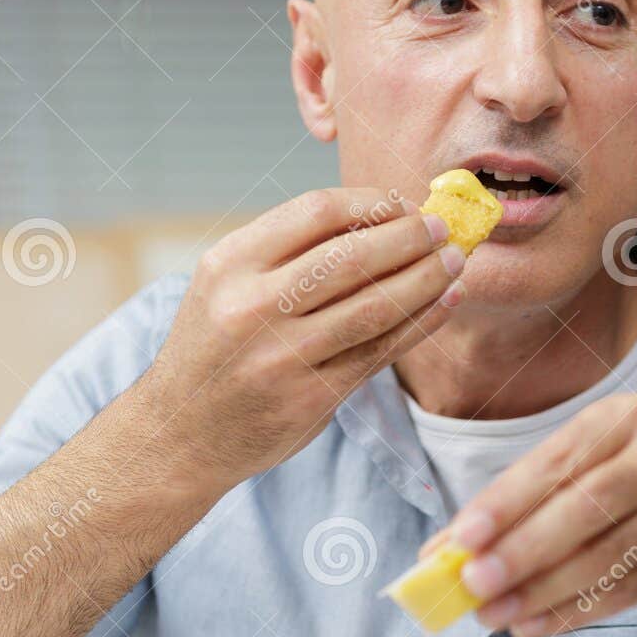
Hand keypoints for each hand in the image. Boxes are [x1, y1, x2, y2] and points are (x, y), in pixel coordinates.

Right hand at [136, 186, 465, 497]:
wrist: (180, 434)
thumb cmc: (216, 349)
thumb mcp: (226, 286)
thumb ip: (287, 254)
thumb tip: (379, 219)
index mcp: (230, 263)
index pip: (315, 212)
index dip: (371, 203)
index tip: (404, 203)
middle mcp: (252, 305)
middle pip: (352, 255)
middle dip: (409, 237)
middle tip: (443, 228)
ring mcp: (283, 355)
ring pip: (375, 305)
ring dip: (426, 278)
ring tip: (455, 261)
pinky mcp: (311, 396)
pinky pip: (380, 350)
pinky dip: (421, 322)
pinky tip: (445, 303)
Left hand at [434, 393, 636, 636]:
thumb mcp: (588, 493)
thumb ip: (523, 514)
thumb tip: (441, 552)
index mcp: (625, 416)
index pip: (554, 461)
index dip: (503, 502)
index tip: (458, 539)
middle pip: (582, 503)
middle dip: (520, 548)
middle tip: (473, 584)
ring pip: (604, 550)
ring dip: (541, 589)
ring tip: (496, 615)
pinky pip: (627, 585)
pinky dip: (574, 610)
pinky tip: (535, 626)